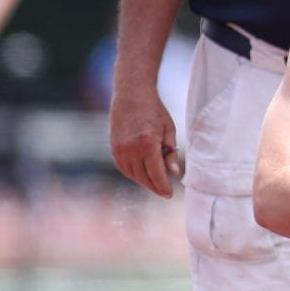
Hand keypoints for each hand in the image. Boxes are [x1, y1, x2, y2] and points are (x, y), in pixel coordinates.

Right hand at [109, 81, 183, 198]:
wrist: (131, 95)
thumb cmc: (154, 111)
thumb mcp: (169, 130)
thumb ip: (170, 153)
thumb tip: (175, 173)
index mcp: (147, 145)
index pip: (156, 174)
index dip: (163, 187)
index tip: (169, 195)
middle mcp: (131, 150)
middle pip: (144, 178)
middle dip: (155, 187)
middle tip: (165, 192)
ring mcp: (120, 150)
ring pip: (133, 175)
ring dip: (145, 182)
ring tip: (156, 185)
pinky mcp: (114, 149)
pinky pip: (124, 168)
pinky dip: (134, 174)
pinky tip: (143, 175)